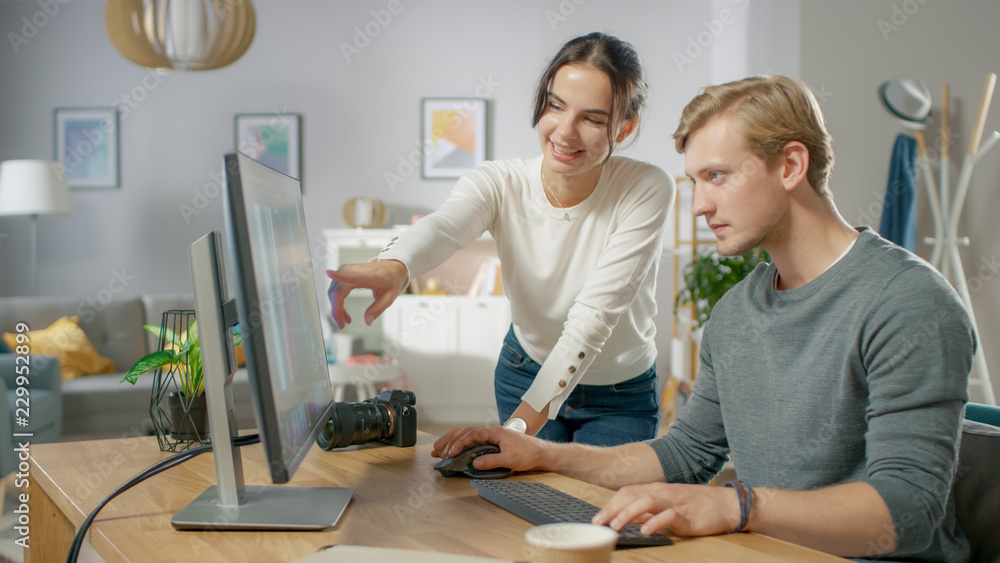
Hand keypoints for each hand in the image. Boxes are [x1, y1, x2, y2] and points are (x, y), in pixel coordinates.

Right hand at [327, 260, 407, 327]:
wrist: (391, 268)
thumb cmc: (391, 280)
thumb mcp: (389, 297)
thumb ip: (377, 309)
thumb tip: (367, 321)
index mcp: (367, 276)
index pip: (350, 276)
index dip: (338, 275)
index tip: (329, 273)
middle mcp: (353, 270)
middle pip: (337, 291)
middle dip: (336, 310)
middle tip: (342, 324)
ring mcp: (347, 270)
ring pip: (334, 292)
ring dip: (336, 308)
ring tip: (346, 320)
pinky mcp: (344, 272)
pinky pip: (336, 289)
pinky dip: (337, 302)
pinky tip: (344, 312)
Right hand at [431, 426, 550, 472]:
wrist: (543, 453)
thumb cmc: (529, 454)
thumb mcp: (511, 459)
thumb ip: (492, 461)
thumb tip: (474, 462)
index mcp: (495, 432)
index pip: (472, 434)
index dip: (459, 443)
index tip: (450, 453)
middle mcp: (492, 432)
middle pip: (466, 432)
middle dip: (449, 440)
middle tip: (435, 450)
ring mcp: (492, 437)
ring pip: (468, 435)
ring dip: (453, 442)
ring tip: (440, 450)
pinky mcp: (494, 443)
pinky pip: (474, 441)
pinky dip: (462, 444)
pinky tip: (455, 450)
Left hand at [592, 482, 739, 536]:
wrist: (726, 504)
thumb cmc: (697, 506)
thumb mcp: (668, 505)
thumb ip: (649, 511)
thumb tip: (629, 518)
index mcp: (656, 489)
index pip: (627, 492)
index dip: (610, 504)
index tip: (596, 518)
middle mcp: (662, 492)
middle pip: (632, 495)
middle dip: (612, 509)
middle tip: (598, 523)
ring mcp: (674, 502)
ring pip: (646, 501)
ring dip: (627, 513)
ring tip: (615, 526)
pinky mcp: (687, 515)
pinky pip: (668, 516)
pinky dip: (655, 522)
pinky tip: (645, 531)